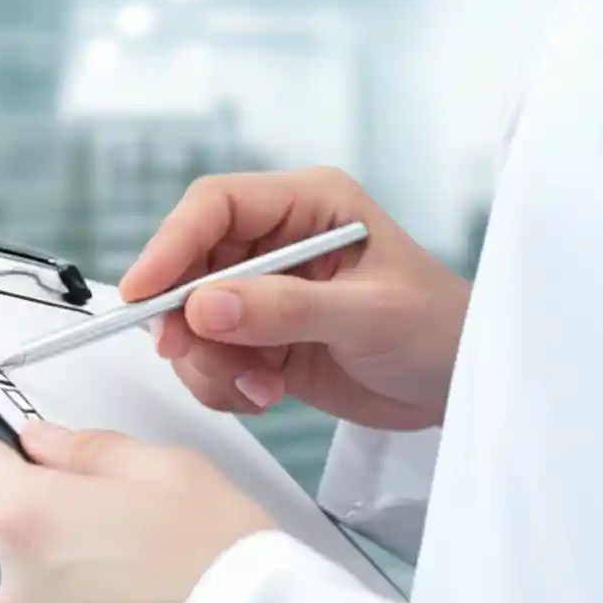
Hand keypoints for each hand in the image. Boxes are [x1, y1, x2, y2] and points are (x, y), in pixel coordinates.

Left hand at [0, 414, 274, 602]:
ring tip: (145, 563)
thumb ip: (88, 448)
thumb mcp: (164, 468)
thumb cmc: (223, 561)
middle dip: (53, 506)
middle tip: (118, 505)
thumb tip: (45, 442)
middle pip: (12, 522)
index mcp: (31, 516)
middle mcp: (21, 582)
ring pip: (41, 576)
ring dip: (75, 562)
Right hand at [121, 167, 470, 429]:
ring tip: (259, 388)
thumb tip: (205, 308)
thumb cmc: (438, 331)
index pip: (215, 206)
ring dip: (209, 362)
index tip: (143, 294)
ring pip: (189, 320)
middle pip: (189, 266)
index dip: (170, 244)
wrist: (459, 388)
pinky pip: (207, 360)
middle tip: (189, 354)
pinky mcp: (257, 340)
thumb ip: (284, 309)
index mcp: (307, 206)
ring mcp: (262, 293)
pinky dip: (222, 386)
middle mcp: (276, 242)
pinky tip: (267, 396)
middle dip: (183, 318)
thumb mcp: (367, 315)